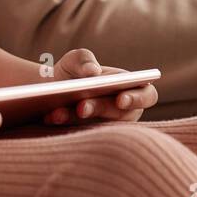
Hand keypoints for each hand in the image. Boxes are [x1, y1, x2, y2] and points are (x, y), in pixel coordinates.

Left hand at [41, 48, 158, 126]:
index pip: (147, 95)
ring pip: (99, 127)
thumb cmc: (73, 72)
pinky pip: (79, 135)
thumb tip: (92, 73)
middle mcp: (122, 109)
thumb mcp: (76, 59)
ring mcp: (105, 125)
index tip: (121, 99)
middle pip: (120, 113)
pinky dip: (64, 125)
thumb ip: (84, 60)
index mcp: (130, 86)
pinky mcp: (87, 137)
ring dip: (77, 120)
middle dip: (100, 109)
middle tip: (81, 106)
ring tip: (57, 112)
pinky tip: (49, 116)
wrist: (49, 89)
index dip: (138, 98)